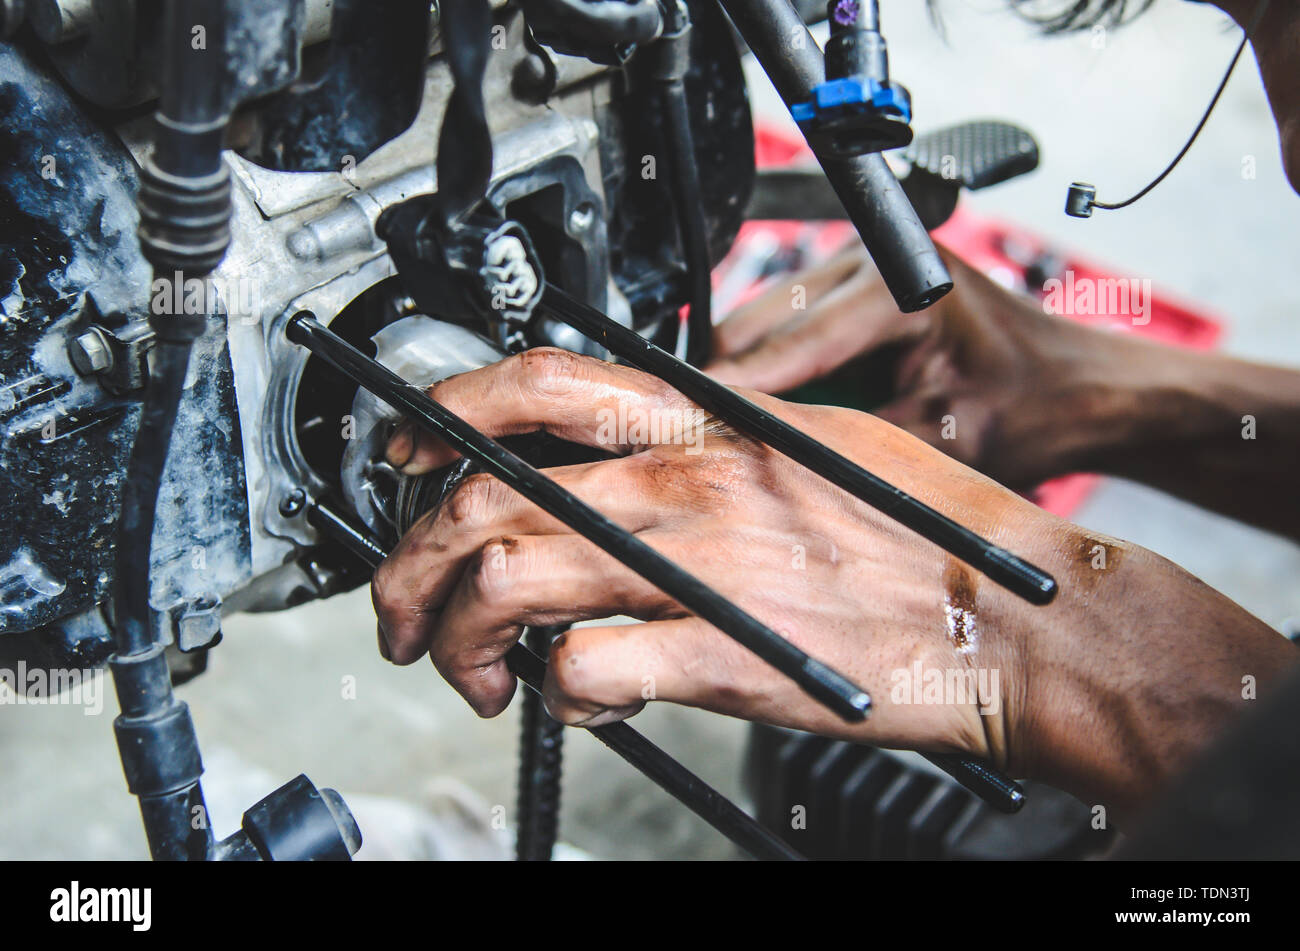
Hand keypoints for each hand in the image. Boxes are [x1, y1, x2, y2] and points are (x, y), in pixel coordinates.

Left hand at [374, 349, 1295, 823]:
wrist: (1013, 617)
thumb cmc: (932, 532)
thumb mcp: (820, 442)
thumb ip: (718, 440)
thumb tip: (636, 451)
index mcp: (714, 424)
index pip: (546, 384)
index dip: (452, 409)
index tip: (410, 450)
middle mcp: (692, 481)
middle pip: (494, 495)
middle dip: (416, 559)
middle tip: (407, 603)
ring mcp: (701, 566)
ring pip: (513, 578)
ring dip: (461, 634)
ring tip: (472, 670)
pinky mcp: (721, 655)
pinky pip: (585, 670)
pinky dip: (556, 693)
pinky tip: (577, 700)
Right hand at [707, 242, 1147, 490]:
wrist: (1077, 386)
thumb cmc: (1035, 405)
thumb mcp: (945, 440)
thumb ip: (854, 442)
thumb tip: (775, 455)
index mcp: (900, 285)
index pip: (792, 344)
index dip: (734, 387)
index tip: (684, 419)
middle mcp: (871, 261)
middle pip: (757, 322)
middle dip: (723, 378)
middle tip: (688, 433)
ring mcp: (856, 269)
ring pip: (759, 322)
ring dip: (742, 372)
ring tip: (717, 427)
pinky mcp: (849, 290)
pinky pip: (783, 329)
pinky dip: (766, 368)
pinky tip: (758, 408)